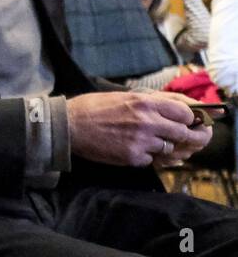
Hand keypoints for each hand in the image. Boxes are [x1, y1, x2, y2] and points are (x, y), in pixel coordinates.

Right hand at [68, 91, 209, 167]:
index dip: (188, 119)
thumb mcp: (125, 95)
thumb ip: (153, 101)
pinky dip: (146, 157)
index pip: (186, 113)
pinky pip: (151, 161)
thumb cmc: (93, 108)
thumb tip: (181, 106)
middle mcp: (148, 122)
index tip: (185, 122)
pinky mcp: (132, 158)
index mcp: (146, 103)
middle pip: (184, 134)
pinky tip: (133, 150)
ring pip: (169, 149)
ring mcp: (141, 141)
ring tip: (149, 143)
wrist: (69, 126)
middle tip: (181, 138)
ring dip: (163, 148)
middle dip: (185, 137)